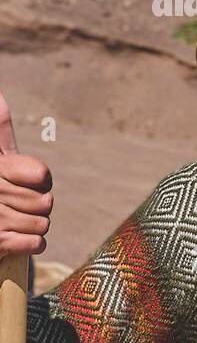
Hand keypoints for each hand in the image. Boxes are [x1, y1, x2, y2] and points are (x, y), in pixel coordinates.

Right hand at [0, 89, 53, 257]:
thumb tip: (0, 99)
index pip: (41, 175)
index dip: (41, 181)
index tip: (30, 181)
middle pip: (46, 202)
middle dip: (38, 207)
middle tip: (17, 206)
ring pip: (43, 224)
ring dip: (34, 227)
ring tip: (14, 223)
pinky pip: (36, 243)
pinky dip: (31, 243)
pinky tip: (15, 239)